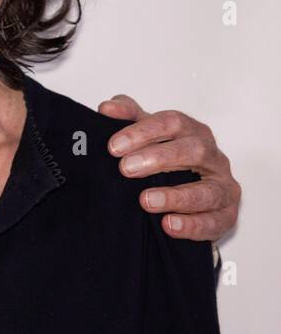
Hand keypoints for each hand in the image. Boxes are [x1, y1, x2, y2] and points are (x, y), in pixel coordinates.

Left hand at [99, 94, 239, 241]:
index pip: (172, 123)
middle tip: (126, 168)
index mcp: (192, 132)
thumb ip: (128, 118)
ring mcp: (223, 186)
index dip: (143, 132)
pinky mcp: (226, 215)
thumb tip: (106, 108)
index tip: (114, 146)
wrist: (189, 196)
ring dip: (176, 196)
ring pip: (208, 190)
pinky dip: (191, 225)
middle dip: (159, 159)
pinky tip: (168, 225)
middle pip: (193, 151)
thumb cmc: (168, 160)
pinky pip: (214, 221)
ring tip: (146, 201)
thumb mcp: (146, 135)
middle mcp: (212, 156)